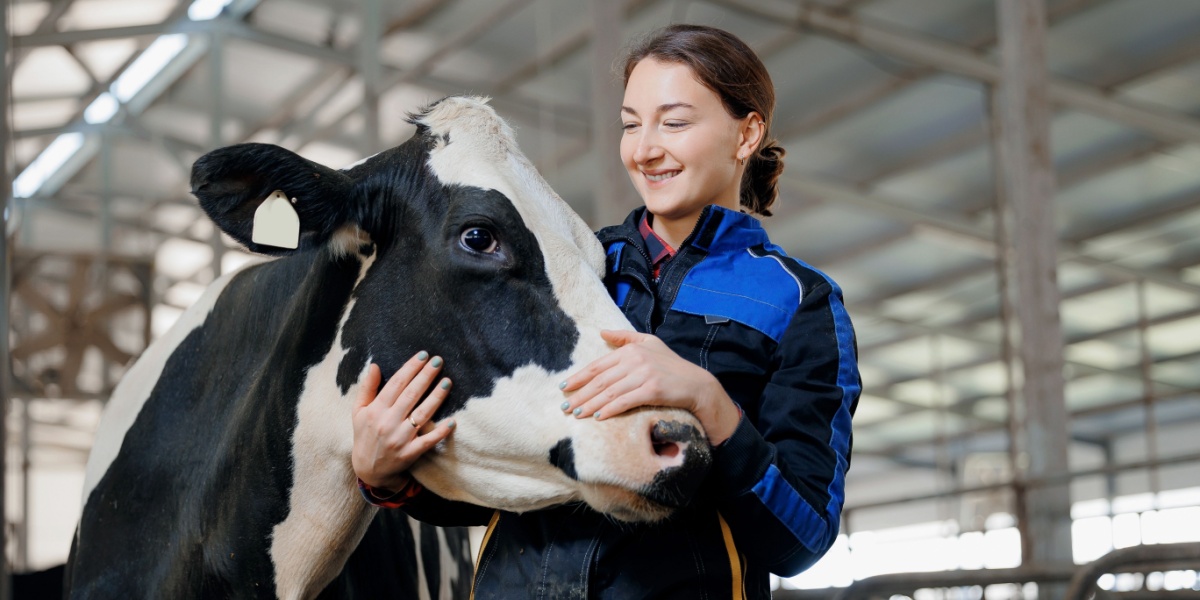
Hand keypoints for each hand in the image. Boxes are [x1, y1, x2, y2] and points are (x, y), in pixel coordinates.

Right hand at [352, 352, 455, 491]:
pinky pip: (428, 441)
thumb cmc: (365, 435)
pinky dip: (440, 432)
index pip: (396, 384)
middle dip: (426, 376)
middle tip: (439, 361)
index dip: (410, 368)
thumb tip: (374, 365)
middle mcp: (388, 422)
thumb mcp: (358, 411)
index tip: (423, 355)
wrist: (368, 470)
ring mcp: (400, 438)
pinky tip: (452, 420)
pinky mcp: (410, 453)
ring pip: (422, 414)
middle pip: (411, 395)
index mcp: (376, 410)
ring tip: (447, 381)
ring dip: (436, 397)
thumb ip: (367, 388)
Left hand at [559, 330, 740, 444]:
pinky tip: (599, 417)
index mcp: (631, 350)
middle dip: (580, 394)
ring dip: (591, 404)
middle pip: (600, 380)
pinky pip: (625, 401)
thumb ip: (625, 337)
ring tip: (577, 414)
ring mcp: (644, 375)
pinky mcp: (652, 390)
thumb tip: (602, 332)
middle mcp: (636, 360)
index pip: (598, 365)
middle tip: (565, 407)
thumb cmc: (671, 365)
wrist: (696, 384)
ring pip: (610, 392)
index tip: (564, 387)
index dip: (579, 377)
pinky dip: (610, 409)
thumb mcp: (650, 343)